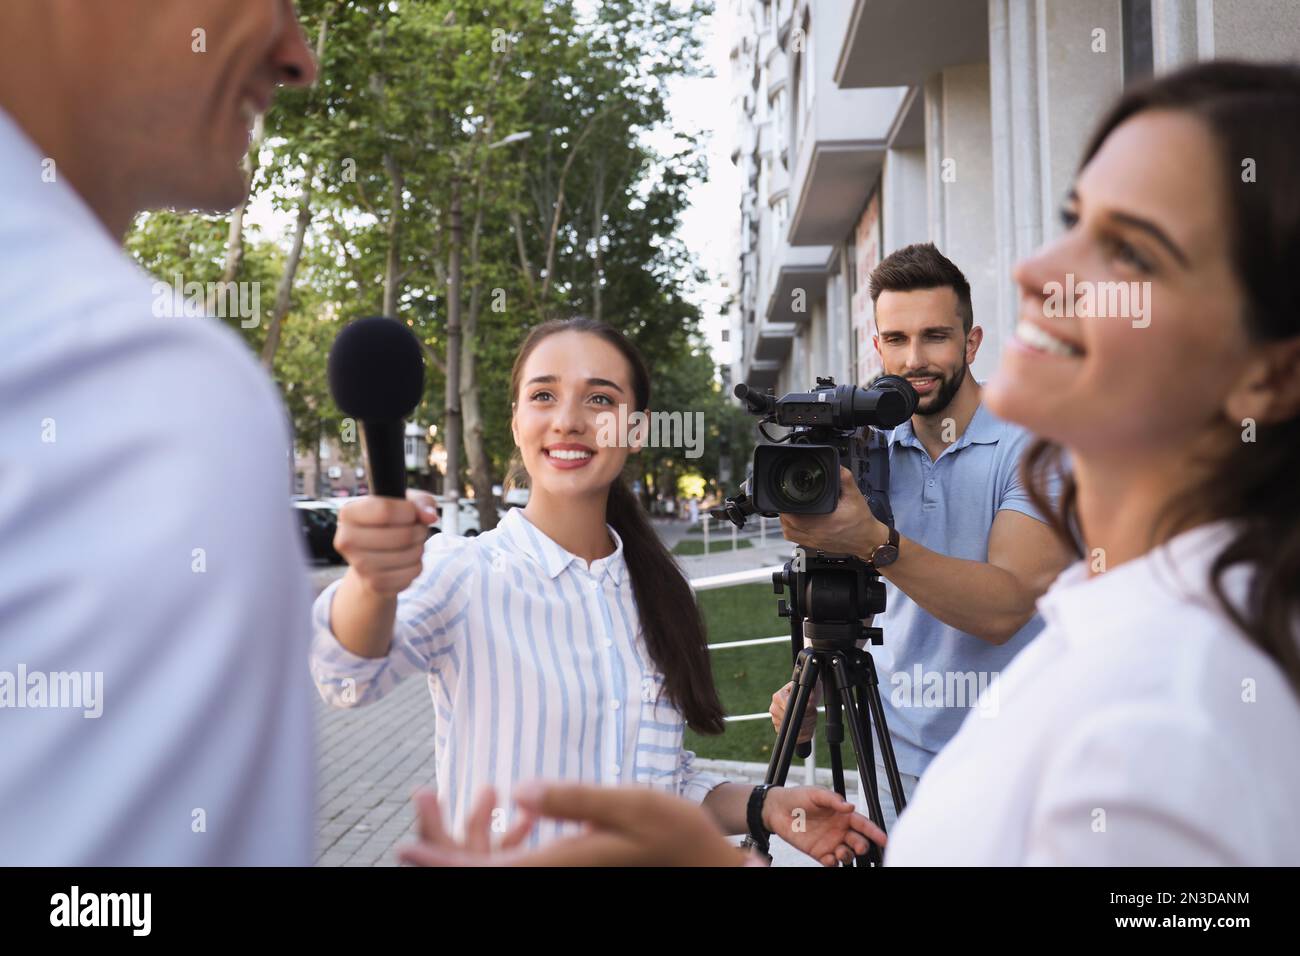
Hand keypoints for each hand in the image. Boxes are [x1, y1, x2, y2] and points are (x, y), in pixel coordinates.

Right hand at [334, 489, 438, 596]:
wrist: (373, 558)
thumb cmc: (390, 524)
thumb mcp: (405, 503)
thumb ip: (421, 502)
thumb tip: (430, 516)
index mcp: (348, 513)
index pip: (386, 510)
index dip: (409, 511)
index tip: (412, 512)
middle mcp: (346, 539)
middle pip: (403, 535)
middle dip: (419, 531)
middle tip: (416, 529)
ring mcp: (359, 565)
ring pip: (410, 555)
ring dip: (420, 548)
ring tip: (411, 544)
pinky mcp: (374, 584)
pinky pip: (411, 573)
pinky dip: (416, 565)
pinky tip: (406, 561)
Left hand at [400, 782, 749, 866]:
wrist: (705, 866)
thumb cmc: (673, 834)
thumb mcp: (628, 803)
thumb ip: (572, 798)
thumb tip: (518, 792)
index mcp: (561, 865)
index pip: (486, 871)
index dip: (442, 860)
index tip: (405, 845)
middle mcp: (554, 878)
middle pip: (485, 873)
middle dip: (445, 850)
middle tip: (415, 812)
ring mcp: (562, 879)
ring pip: (500, 869)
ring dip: (466, 847)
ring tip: (441, 809)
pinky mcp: (571, 873)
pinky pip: (520, 867)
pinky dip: (497, 848)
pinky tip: (504, 818)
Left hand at [761, 786, 885, 865]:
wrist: (777, 809)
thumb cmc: (798, 797)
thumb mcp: (816, 793)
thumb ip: (833, 800)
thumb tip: (850, 806)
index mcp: (843, 815)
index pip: (863, 824)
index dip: (875, 832)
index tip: (884, 839)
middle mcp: (840, 830)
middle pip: (859, 842)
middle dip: (862, 846)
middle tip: (859, 847)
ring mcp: (830, 843)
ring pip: (847, 855)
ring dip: (848, 856)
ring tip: (840, 852)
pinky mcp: (818, 853)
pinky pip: (831, 862)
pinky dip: (832, 863)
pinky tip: (829, 858)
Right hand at [769, 681, 818, 743]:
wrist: (803, 697)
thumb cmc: (806, 690)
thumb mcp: (809, 688)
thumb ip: (809, 694)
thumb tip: (810, 702)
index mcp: (778, 697)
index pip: (788, 708)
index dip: (802, 710)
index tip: (811, 708)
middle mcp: (774, 709)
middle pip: (792, 721)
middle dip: (808, 718)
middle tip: (813, 712)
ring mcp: (776, 722)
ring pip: (796, 731)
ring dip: (809, 726)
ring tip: (811, 718)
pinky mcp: (782, 732)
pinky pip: (797, 739)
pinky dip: (807, 734)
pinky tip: (809, 726)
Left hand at [779, 466, 886, 558]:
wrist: (867, 541)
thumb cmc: (861, 522)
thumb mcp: (854, 495)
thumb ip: (844, 478)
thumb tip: (836, 466)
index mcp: (822, 521)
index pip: (793, 514)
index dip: (786, 503)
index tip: (787, 493)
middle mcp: (814, 533)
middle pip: (786, 521)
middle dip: (785, 508)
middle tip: (788, 497)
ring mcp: (812, 540)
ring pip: (788, 531)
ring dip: (786, 518)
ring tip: (790, 507)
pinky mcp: (812, 544)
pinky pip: (793, 538)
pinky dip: (790, 528)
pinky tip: (794, 520)